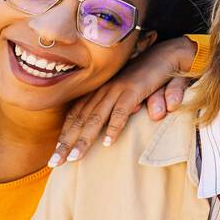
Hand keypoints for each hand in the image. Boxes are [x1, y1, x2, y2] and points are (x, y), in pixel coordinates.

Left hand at [49, 37, 195, 165]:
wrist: (164, 56)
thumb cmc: (145, 79)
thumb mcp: (126, 97)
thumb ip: (115, 113)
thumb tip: (107, 133)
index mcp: (99, 91)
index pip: (75, 114)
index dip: (64, 134)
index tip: (55, 153)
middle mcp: (103, 90)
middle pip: (80, 119)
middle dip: (66, 142)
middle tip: (55, 162)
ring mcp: (117, 89)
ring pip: (95, 118)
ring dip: (84, 139)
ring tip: (74, 158)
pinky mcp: (133, 90)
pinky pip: (121, 111)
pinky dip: (114, 127)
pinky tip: (107, 143)